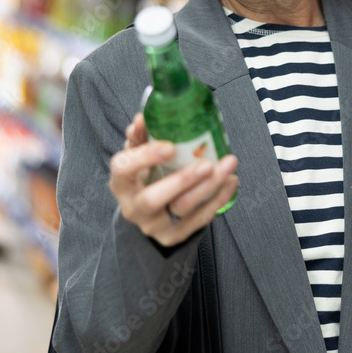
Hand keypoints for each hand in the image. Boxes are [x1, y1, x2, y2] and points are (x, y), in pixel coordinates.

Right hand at [110, 113, 238, 246]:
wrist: (149, 213)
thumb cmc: (145, 176)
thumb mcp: (138, 156)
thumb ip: (141, 136)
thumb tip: (144, 117)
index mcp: (121, 182)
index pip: (123, 169)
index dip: (145, 157)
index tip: (170, 146)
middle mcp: (133, 207)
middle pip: (153, 198)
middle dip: (183, 180)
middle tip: (206, 164)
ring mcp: (153, 225)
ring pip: (182, 208)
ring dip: (209, 186)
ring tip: (227, 166)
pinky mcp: (173, 236)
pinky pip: (199, 219)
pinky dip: (218, 199)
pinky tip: (230, 182)